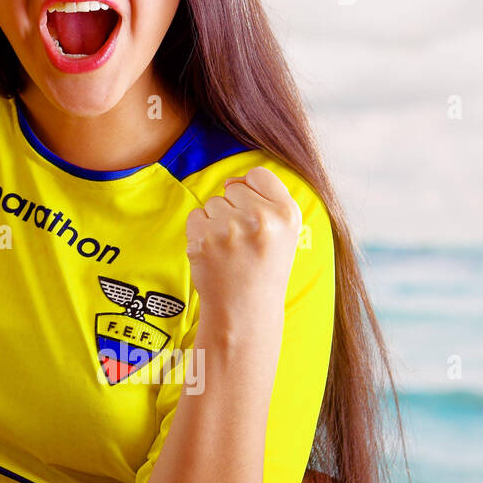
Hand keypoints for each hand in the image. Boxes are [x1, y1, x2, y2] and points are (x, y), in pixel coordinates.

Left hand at [184, 165, 302, 341]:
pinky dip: (200, 231)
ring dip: (216, 221)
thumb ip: (268, 199)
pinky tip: (215, 252)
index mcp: (287, 213)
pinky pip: (196, 216)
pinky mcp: (204, 238)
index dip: (252, 190)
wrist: (245, 308)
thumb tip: (232, 180)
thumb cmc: (264, 267)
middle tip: (243, 239)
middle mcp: (260, 217)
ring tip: (230, 248)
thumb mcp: (285, 232)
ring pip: (213, 203)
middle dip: (234, 209)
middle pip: (234, 188)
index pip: (259, 174)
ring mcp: (230, 227)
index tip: (253, 212)